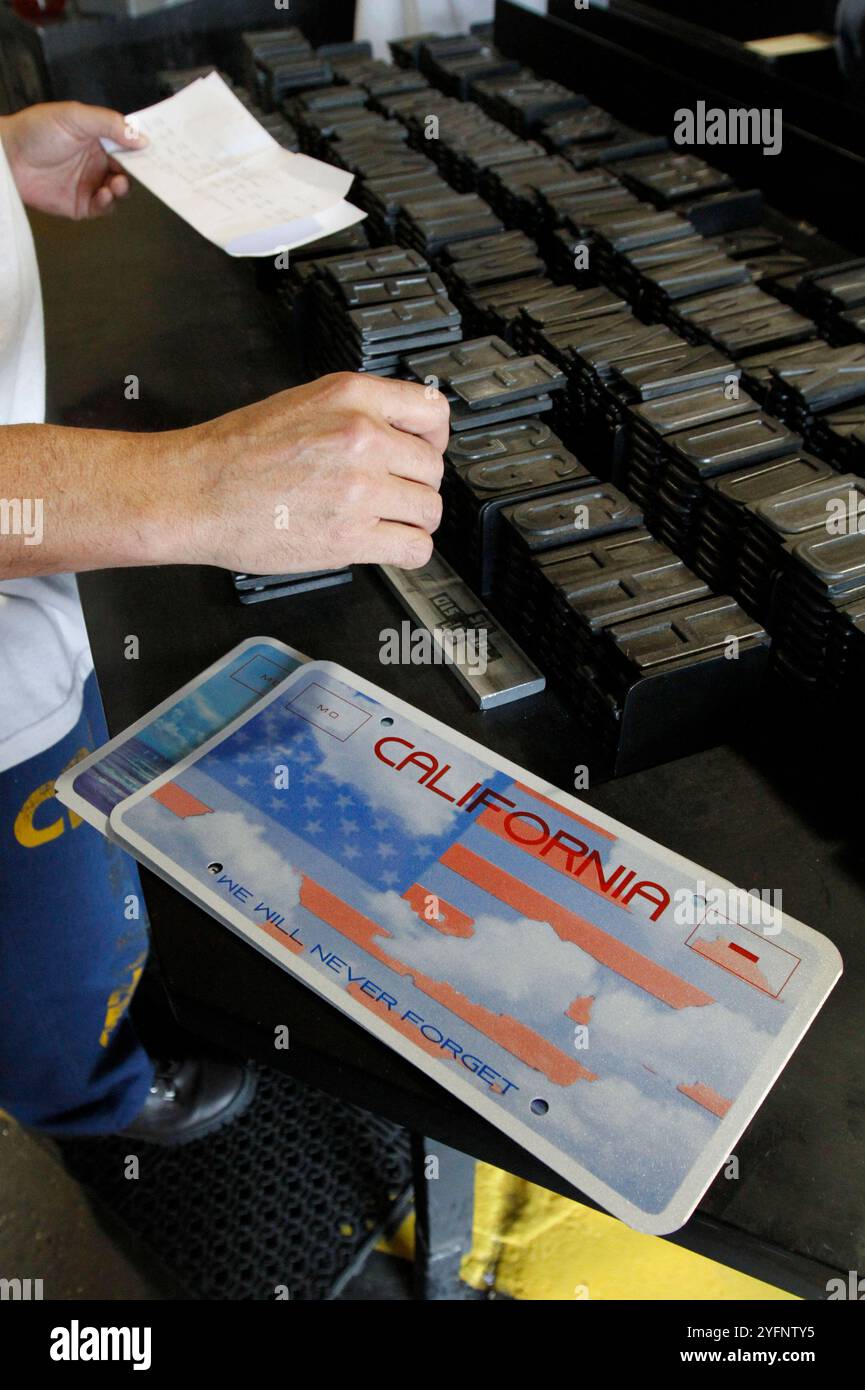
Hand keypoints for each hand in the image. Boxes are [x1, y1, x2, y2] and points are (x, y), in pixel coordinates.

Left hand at [0, 100, 146, 218]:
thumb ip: (109, 124)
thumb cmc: (35, 131)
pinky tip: (104, 194)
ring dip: (123, 188)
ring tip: (117, 183)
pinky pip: (104, 208)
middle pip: (129, 170)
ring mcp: (91, 183)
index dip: (142, 148)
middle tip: (143, 172)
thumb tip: (141, 137)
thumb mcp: (75, 116)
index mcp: (99, 138)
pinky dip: (108, 203)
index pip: (128, 144)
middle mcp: (97, 161)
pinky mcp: (82, 204)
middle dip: (138, 172)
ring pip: (120, 191)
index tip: (155, 151)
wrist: (9, 157)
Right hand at [173, 373, 449, 573]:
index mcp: (352, 396)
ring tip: (385, 522)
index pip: (433, 412)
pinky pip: (415, 548)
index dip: (433, 439)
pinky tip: (387, 545)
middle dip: (416, 485)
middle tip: (391, 495)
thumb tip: (397, 437)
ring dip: (413, 521)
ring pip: (429, 510)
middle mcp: (363, 437)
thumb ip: (356, 414)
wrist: (195, 491)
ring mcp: (361, 488)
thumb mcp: (303, 403)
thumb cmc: (235, 453)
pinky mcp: (352, 535)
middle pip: (433, 468)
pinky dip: (408, 551)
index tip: (422, 453)